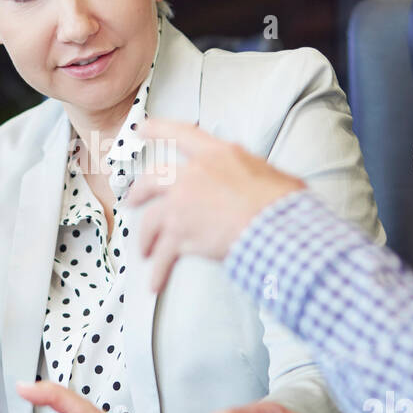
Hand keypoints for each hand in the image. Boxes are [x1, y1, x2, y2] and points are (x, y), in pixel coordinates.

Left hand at [130, 118, 303, 292]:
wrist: (277, 228)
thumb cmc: (281, 204)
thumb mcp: (265, 172)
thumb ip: (247, 172)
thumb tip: (254, 181)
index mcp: (216, 155)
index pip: (180, 134)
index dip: (158, 129)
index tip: (142, 129)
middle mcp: (192, 176)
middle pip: (151, 180)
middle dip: (137, 192)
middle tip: (130, 200)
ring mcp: (181, 205)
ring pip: (150, 221)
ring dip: (146, 239)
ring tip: (146, 252)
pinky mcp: (180, 235)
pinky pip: (163, 256)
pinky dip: (159, 272)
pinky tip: (155, 283)